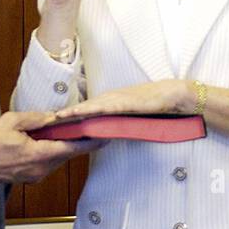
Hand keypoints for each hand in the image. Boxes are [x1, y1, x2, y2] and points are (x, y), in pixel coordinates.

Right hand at [0, 111, 102, 184]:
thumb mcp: (12, 121)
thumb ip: (37, 118)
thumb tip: (54, 117)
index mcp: (39, 154)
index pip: (73, 149)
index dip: (90, 143)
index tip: (105, 137)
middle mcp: (41, 169)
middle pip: (67, 154)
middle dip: (76, 141)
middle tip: (87, 128)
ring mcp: (36, 176)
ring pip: (57, 159)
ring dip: (62, 147)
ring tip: (66, 132)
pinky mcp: (30, 178)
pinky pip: (47, 164)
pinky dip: (51, 153)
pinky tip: (47, 143)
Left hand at [53, 80, 189, 119]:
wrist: (178, 96)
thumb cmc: (161, 106)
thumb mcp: (139, 116)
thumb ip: (125, 121)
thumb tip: (115, 132)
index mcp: (116, 101)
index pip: (91, 108)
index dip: (75, 113)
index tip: (59, 120)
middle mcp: (114, 98)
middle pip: (87, 106)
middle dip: (69, 113)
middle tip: (50, 120)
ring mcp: (119, 98)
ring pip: (91, 105)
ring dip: (74, 111)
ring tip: (57, 117)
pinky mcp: (125, 102)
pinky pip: (104, 106)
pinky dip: (89, 109)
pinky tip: (78, 113)